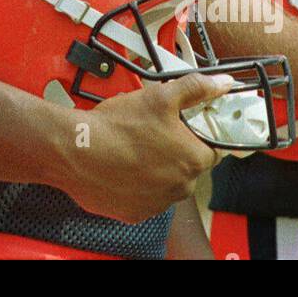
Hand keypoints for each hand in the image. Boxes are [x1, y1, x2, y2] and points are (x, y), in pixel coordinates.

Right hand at [49, 73, 232, 223]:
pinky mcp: (134, 213)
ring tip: (131, 147)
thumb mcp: (160, 96)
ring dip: (154, 168)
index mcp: (192, 159)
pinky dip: (135, 184)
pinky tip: (121, 165)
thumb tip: (221, 84)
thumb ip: (195, 88)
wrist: (76, 150)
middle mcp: (180, 187)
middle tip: (150, 131)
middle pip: (186, 166)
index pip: (211, 149)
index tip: (180, 126)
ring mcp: (157, 203)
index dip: (196, 134)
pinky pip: (143, 197)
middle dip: (173, 150)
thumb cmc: (116, 127)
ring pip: (165, 182)